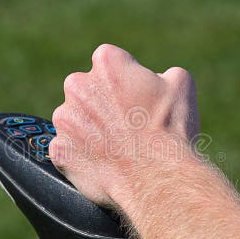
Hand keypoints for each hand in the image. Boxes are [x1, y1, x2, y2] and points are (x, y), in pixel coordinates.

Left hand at [49, 44, 199, 207]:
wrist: (157, 176)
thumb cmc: (170, 128)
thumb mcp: (180, 83)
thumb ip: (160, 73)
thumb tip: (155, 81)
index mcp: (106, 62)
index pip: (109, 63)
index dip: (124, 81)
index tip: (134, 98)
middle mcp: (77, 85)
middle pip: (85, 89)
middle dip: (101, 102)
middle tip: (125, 123)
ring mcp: (64, 119)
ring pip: (73, 119)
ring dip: (88, 128)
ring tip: (116, 145)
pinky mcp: (59, 150)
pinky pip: (67, 149)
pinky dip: (81, 155)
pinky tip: (103, 161)